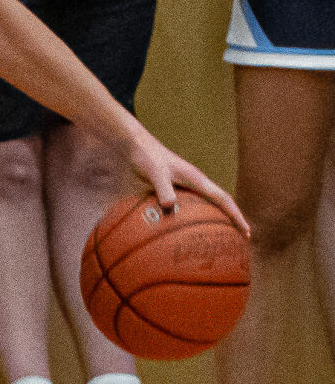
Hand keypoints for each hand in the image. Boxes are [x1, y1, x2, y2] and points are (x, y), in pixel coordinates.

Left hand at [124, 124, 248, 234]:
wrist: (136, 144)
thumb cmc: (146, 157)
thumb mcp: (155, 173)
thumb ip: (163, 189)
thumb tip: (169, 207)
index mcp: (197, 179)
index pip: (223, 200)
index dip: (236, 216)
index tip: (246, 232)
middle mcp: (195, 182)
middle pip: (220, 203)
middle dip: (232, 220)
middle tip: (241, 239)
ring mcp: (186, 184)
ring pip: (207, 204)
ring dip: (215, 218)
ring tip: (219, 237)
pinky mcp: (174, 186)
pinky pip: (190, 204)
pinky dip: (193, 216)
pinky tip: (184, 229)